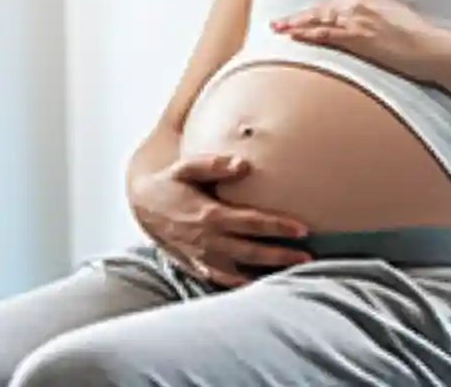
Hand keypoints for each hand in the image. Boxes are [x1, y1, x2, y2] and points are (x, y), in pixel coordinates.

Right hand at [129, 153, 314, 287]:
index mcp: (209, 216)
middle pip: (251, 252)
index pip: (251, 223)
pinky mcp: (198, 267)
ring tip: (294, 275)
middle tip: (308, 258)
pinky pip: (224, 282)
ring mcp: (203, 258)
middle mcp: (208, 241)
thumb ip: (214, 164)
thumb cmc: (170, 183)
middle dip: (281, 256)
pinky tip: (263, 286)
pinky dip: (244, 285)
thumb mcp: (185, 167)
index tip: (302, 229)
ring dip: (266, 274)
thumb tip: (243, 164)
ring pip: (240, 273)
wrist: (142, 205)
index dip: (278, 226)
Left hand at [270, 0, 450, 83]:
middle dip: (297, 17)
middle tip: (277, 24)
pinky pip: (326, 35)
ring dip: (295, 26)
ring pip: (319, 21)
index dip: (313, 12)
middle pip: (321, 10)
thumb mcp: (396, 20)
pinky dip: (307, 35)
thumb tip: (368, 28)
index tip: (298, 17)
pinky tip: (294, 38)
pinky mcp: (359, 37)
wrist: (434, 50)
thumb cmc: (420, 40)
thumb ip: (377, 19)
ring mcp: (359, 20)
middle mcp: (360, 5)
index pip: (333, 5)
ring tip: (278, 31)